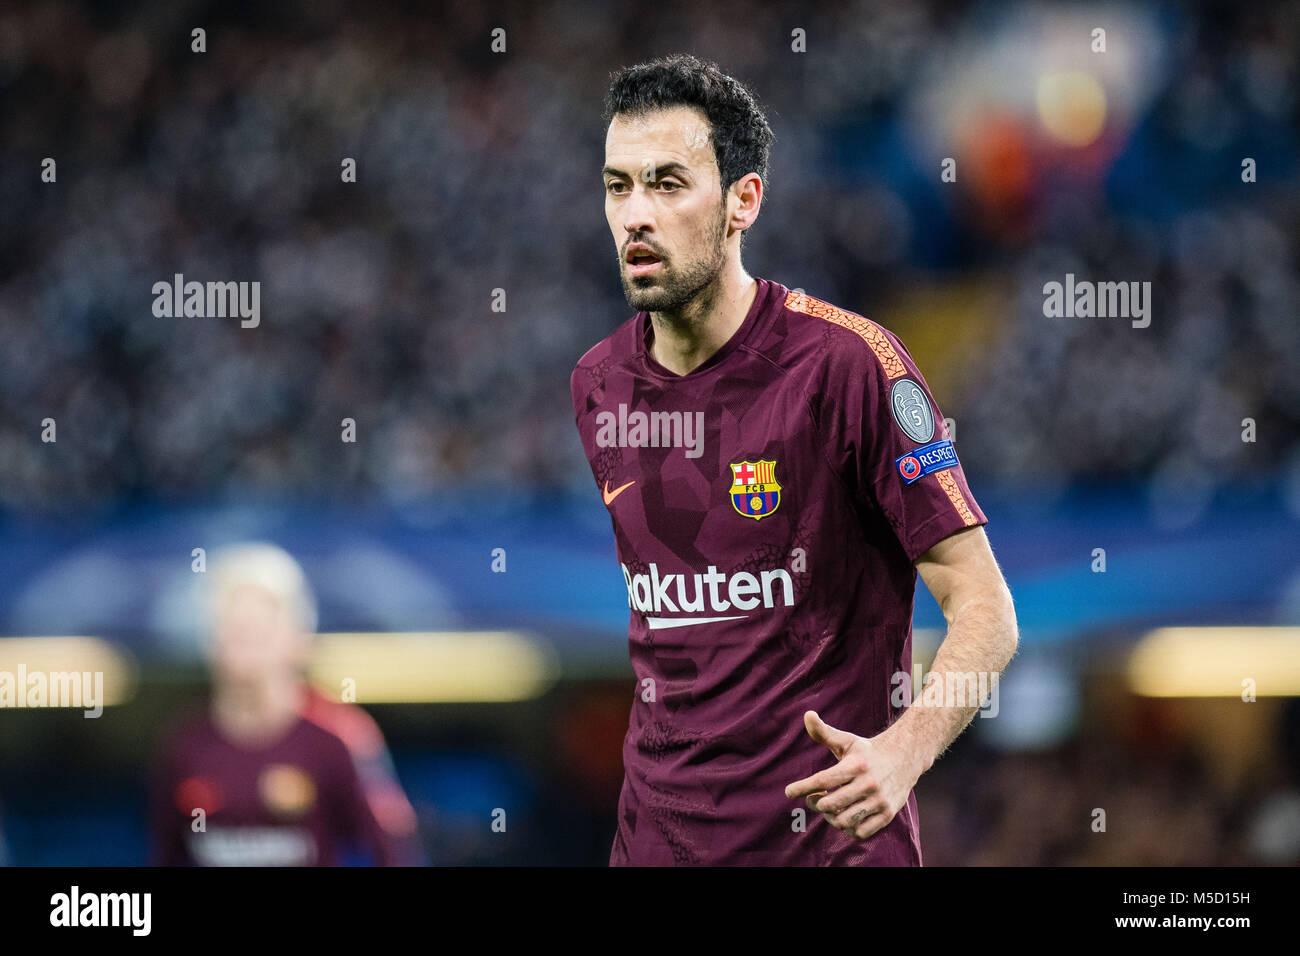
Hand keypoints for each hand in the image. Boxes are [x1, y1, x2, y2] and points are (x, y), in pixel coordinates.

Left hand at [783, 710, 921, 840]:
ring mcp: (879, 800)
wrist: (904, 759)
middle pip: (830, 804)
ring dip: (830, 818)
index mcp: (855, 765)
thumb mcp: (847, 741)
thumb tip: (807, 714)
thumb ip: (824, 732)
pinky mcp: (887, 814)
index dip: (803, 787)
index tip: (788, 792)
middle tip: (813, 799)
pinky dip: (848, 829)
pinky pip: (861, 832)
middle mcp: (868, 783)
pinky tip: (844, 818)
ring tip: (828, 809)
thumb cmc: (867, 751)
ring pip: (844, 821)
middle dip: (815, 804)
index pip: (823, 780)